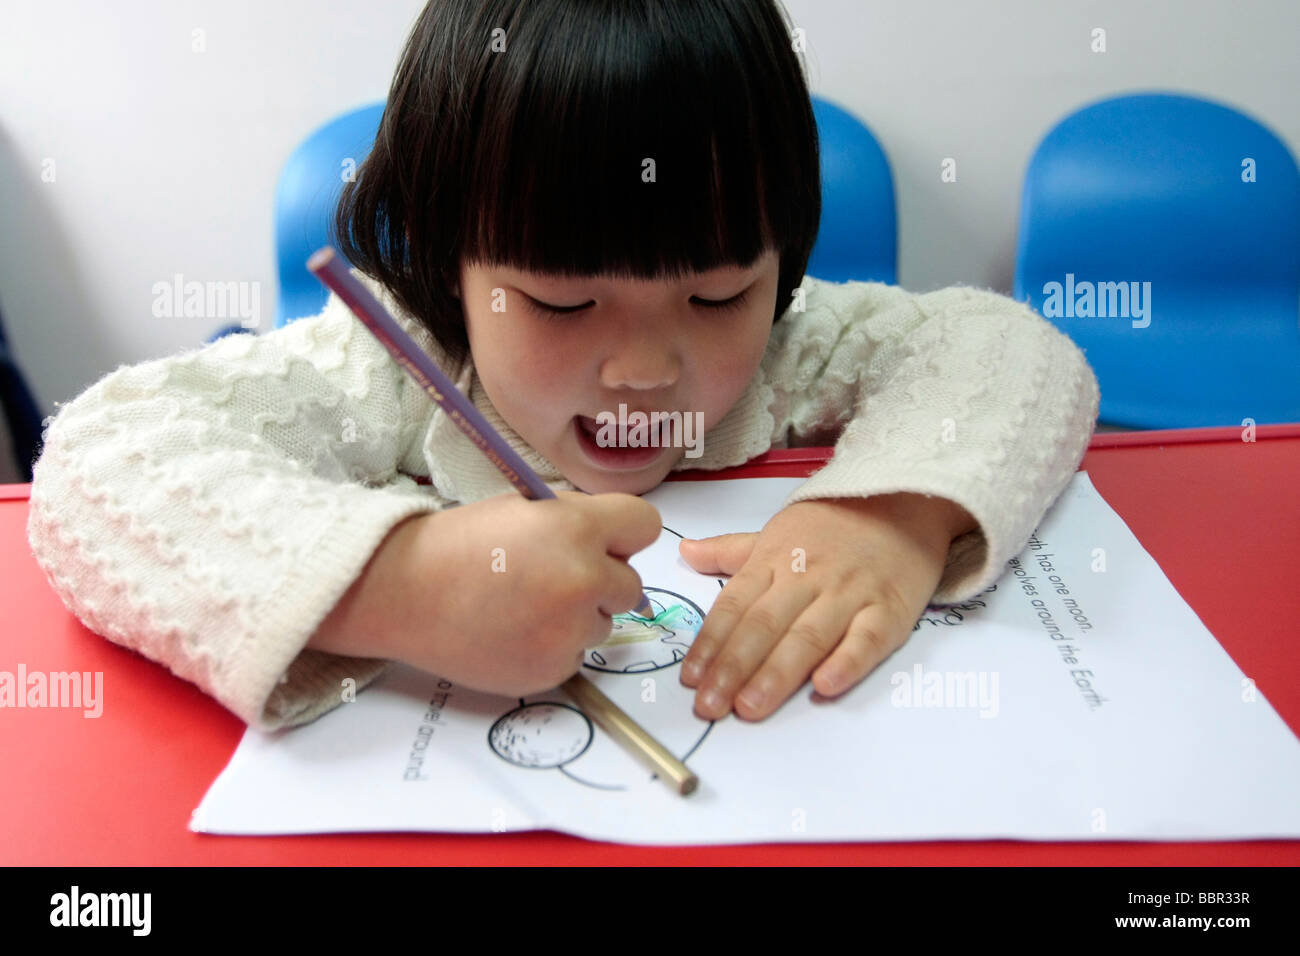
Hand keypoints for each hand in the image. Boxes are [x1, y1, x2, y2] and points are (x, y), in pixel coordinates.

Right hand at [314, 490, 660, 696]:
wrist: (405, 593)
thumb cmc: (459, 544)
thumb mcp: (525, 508)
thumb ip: (579, 521)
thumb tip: (619, 545)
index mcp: (577, 528)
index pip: (646, 526)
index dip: (623, 533)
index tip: (604, 541)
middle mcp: (583, 580)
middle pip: (631, 585)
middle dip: (602, 581)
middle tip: (552, 576)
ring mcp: (570, 630)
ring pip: (604, 624)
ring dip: (578, 616)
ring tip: (523, 604)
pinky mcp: (553, 669)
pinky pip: (576, 655)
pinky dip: (553, 646)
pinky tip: (513, 631)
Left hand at [677, 493, 971, 720]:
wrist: (905, 500)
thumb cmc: (835, 524)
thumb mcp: (778, 531)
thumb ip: (731, 550)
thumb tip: (685, 552)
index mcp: (773, 560)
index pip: (733, 606)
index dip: (709, 644)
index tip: (689, 679)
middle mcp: (807, 578)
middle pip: (763, 625)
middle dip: (732, 668)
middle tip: (709, 707)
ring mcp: (849, 594)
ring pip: (808, 637)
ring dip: (776, 675)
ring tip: (749, 708)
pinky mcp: (890, 609)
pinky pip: (867, 639)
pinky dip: (846, 663)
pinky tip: (823, 687)